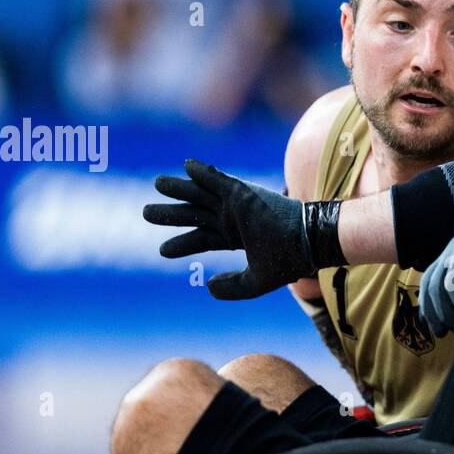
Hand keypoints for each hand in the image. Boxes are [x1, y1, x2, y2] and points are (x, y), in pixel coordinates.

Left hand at [143, 159, 314, 299]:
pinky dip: (202, 172)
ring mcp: (237, 204)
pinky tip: (186, 165)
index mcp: (235, 237)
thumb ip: (233, 287)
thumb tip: (207, 286)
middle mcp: (233, 218)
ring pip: (201, 194)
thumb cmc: (289, 261)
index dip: (182, 243)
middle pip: (195, 214)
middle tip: (145, 213)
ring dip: (179, 188)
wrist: (308, 244)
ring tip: (156, 184)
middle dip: (171, 214)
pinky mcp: (243, 194)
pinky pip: (218, 179)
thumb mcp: (257, 281)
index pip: (202, 238)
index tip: (162, 251)